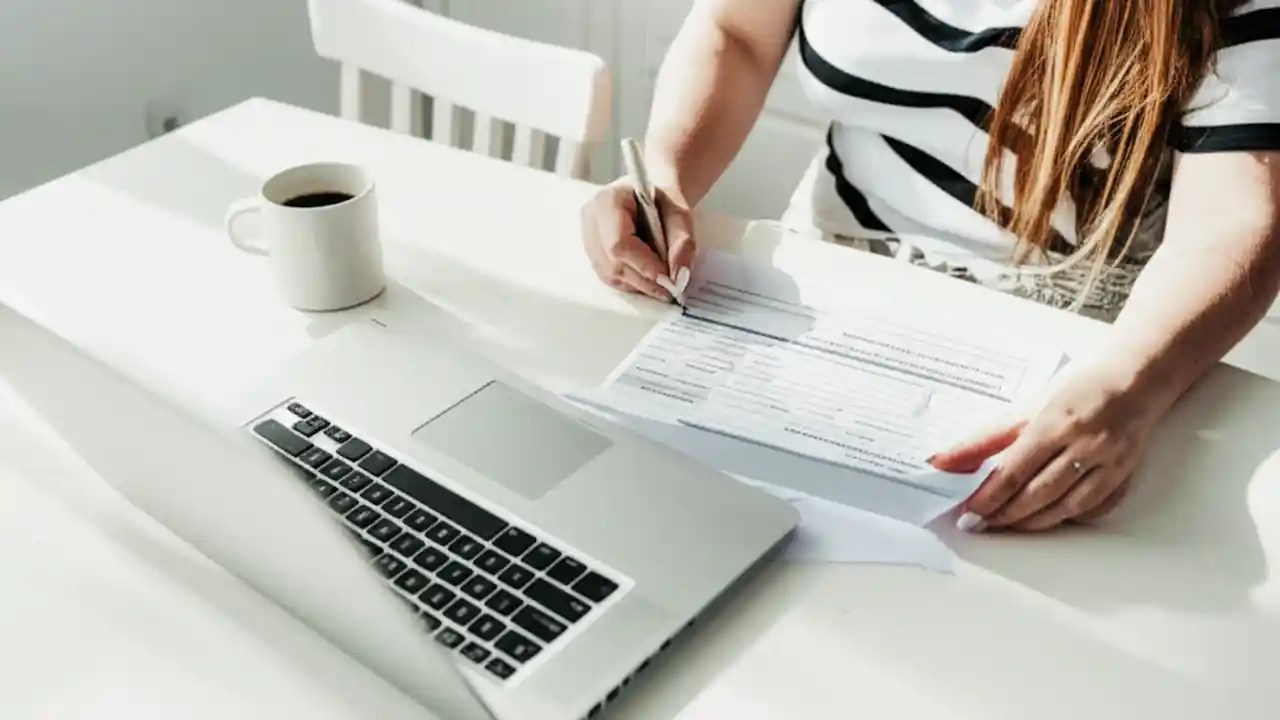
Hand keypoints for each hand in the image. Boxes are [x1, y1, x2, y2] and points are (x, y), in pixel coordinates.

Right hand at [580, 178, 696, 300]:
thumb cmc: (663, 201)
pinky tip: (647, 279)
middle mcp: (591, 220)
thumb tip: (678, 275)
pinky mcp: (592, 254)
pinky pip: (609, 277)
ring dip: (639, 284)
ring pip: (610, 275)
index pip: (619, 243)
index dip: (643, 265)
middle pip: (612, 263)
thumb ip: (683, 242)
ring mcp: (587, 238)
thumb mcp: (680, 214)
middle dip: (644, 280)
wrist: (650, 196)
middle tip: (670, 288)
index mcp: (609, 201)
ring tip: (661, 284)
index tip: (667, 279)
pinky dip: (632, 283)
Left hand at [930, 365, 1168, 531]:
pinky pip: (1095, 508)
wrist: (1134, 380)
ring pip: (1066, 507)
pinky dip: (1068, 518)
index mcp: (1054, 423)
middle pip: (1038, 493)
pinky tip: (1048, 519)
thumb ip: (986, 438)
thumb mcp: (1027, 407)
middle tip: (981, 522)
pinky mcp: (1125, 475)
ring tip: (1007, 524)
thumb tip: (943, 461)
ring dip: (1032, 522)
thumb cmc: (1075, 390)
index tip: (968, 511)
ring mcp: (1108, 462)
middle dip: (1005, 514)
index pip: (1013, 471)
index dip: (988, 497)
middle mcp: (1083, 444)